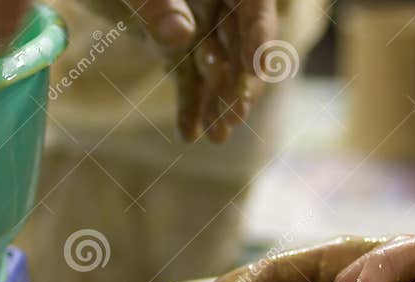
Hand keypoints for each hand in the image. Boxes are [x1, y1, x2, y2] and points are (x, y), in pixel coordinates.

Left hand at [75, 0, 278, 141]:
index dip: (259, 33)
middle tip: (234, 114)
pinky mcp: (174, 49)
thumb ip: (155, 4)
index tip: (258, 66)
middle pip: (238, 43)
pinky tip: (189, 134)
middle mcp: (213, 3)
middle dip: (238, 81)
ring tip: (217, 136)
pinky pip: (187, 79)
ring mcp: (195, 27)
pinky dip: (189, 107)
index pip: (251, 4)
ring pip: (217, 67)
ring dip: (218, 103)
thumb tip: (181, 34)